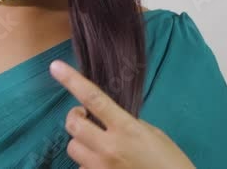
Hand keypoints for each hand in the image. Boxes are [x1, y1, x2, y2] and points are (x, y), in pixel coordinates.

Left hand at [49, 59, 195, 168]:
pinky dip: (89, 164)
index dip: (72, 81)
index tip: (55, 67)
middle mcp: (109, 148)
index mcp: (127, 129)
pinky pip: (82, 168)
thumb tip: (108, 117)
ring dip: (81, 142)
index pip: (94, 99)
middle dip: (75, 117)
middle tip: (85, 117)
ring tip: (97, 144)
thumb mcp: (154, 135)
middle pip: (73, 125)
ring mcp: (101, 168)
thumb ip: (128, 124)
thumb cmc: (170, 162)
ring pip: (73, 148)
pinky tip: (104, 163)